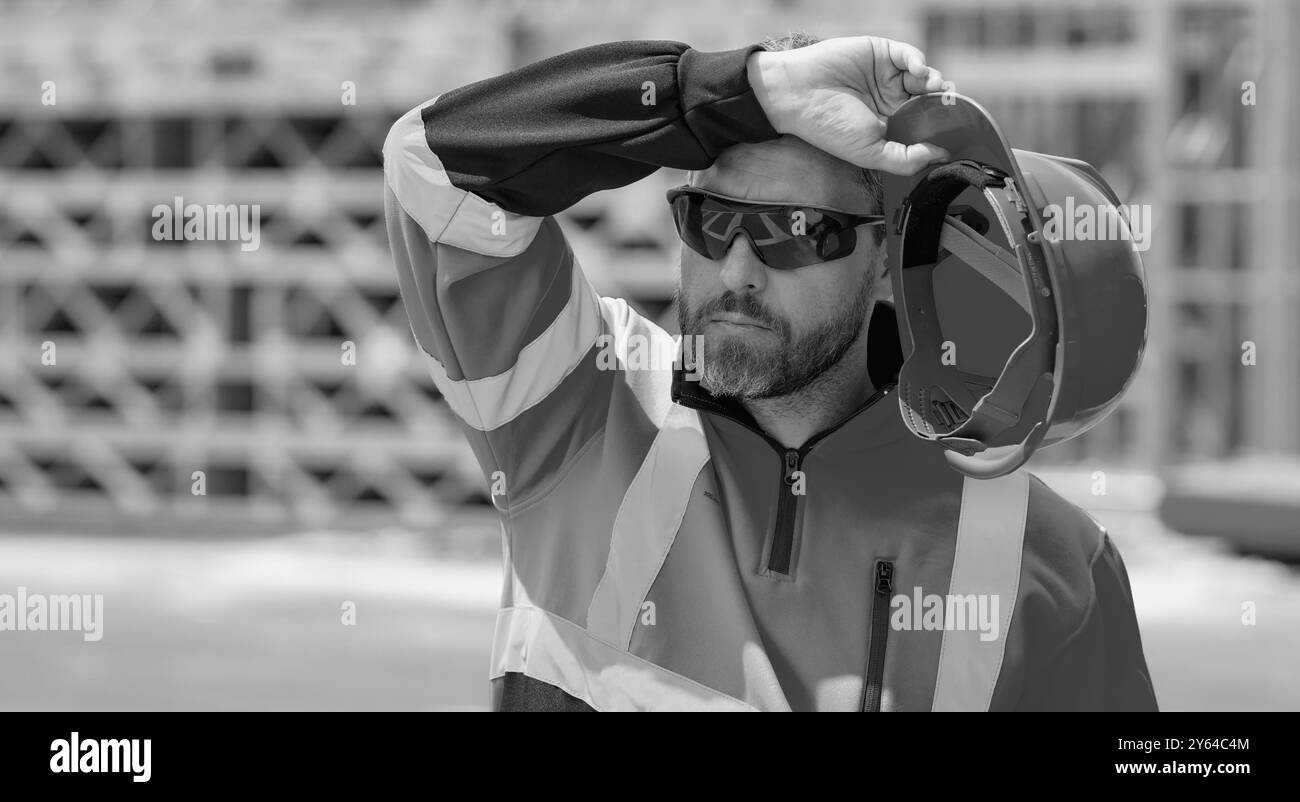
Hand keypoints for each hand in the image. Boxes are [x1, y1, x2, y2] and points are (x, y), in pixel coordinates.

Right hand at [747, 36, 949, 174]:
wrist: (799, 94)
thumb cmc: (828, 127)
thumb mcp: (870, 153)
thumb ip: (905, 159)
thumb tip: (940, 155)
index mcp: (888, 127)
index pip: (923, 125)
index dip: (939, 125)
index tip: (952, 128)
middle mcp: (890, 101)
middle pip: (929, 99)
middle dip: (942, 102)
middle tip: (948, 104)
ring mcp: (887, 76)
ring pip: (924, 77)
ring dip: (934, 81)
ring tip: (932, 87)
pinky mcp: (882, 53)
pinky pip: (910, 55)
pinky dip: (920, 62)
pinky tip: (918, 72)